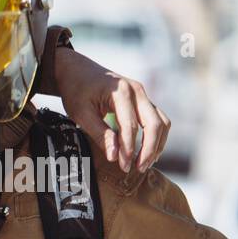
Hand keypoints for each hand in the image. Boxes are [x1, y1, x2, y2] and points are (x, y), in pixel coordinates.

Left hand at [53, 47, 169, 173]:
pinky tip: (146, 152)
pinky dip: (156, 136)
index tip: (123, 167)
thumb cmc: (76, 90)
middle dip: (149, 149)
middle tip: (138, 169)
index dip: (128, 149)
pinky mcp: (143, 100)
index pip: (130, 126)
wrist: (77, 70)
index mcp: (121, 92)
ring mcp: (143, 94)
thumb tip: (114, 157)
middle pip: (155, 123)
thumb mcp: (80, 113)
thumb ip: (99, 134)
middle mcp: (138, 91)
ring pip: (161, 121)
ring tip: (143, 164)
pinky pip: (157, 119)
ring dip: (157, 144)